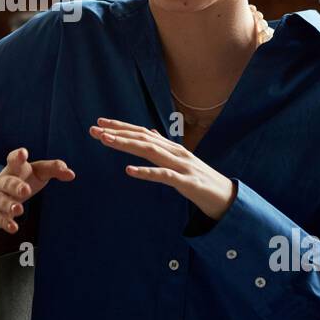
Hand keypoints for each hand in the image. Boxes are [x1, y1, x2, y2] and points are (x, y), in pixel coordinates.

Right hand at [0, 147, 74, 233]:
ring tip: (19, 210)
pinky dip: (6, 223)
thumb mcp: (39, 171)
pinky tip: (14, 228)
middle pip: (8, 183)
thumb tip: (72, 174)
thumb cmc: (24, 179)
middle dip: (15, 186)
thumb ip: (54, 169)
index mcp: (14, 169)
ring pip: (1, 201)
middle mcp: (3, 182)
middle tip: (26, 191)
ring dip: (9, 205)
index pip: (14, 160)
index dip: (17, 156)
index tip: (23, 153)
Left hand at [90, 117, 234, 220]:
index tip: (100, 122)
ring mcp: (181, 166)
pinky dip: (145, 172)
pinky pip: (163, 176)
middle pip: (142, 138)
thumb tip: (151, 132)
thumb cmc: (200, 180)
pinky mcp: (186, 182)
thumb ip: (164, 147)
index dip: (121, 126)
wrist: (226, 197)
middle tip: (93, 130)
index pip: (142, 132)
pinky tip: (129, 170)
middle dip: (116, 133)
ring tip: (106, 141)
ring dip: (126, 145)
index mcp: (171, 147)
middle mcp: (175, 152)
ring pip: (150, 151)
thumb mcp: (180, 161)